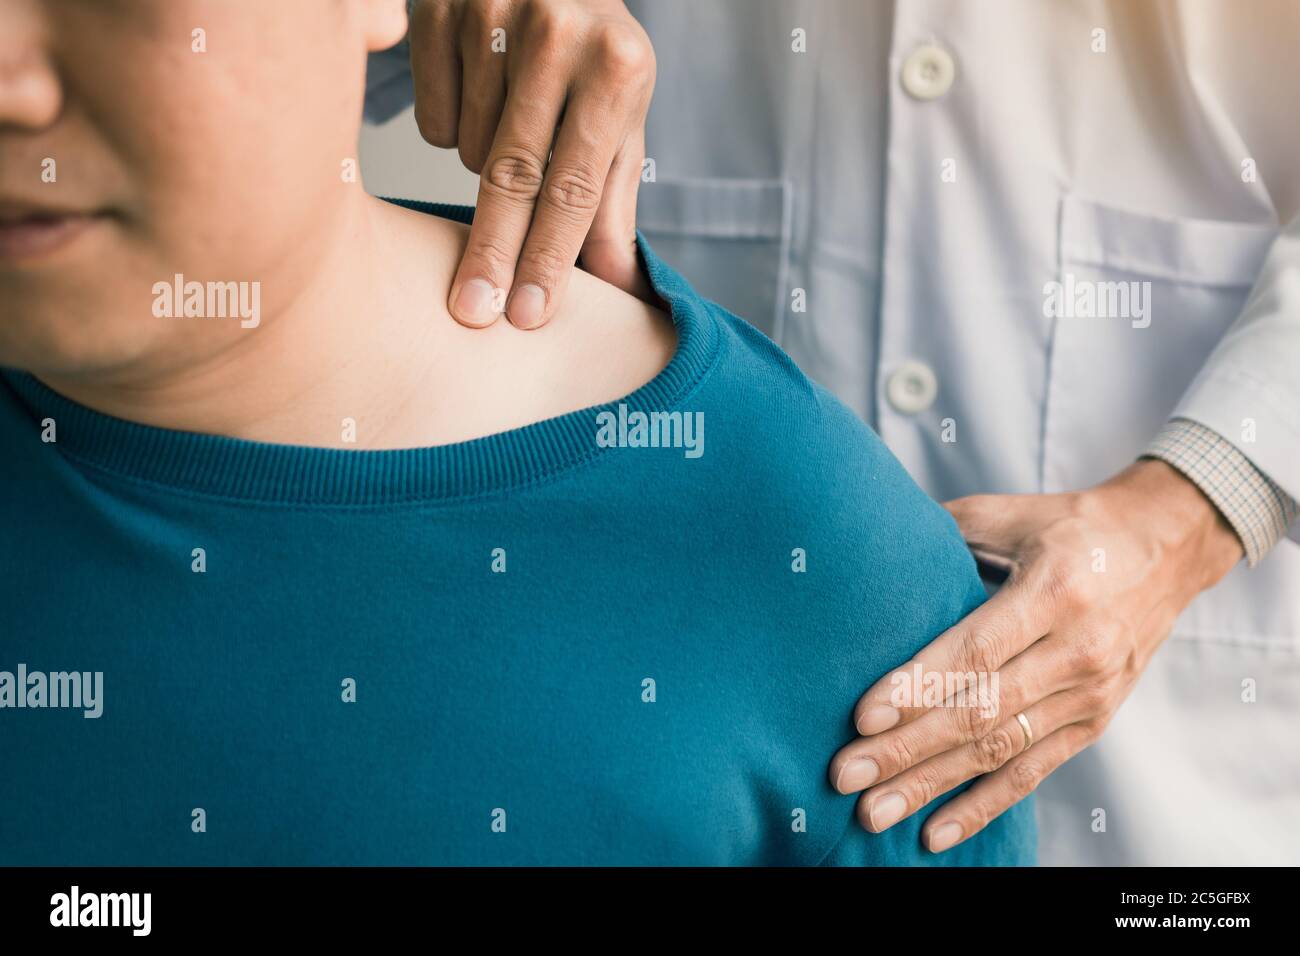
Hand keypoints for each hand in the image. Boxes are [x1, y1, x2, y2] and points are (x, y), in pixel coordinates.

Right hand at [408, 0, 655, 328]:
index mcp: (617, 68)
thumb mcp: (622, 120)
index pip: (574, 187)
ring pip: (469, 149)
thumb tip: (618, 291)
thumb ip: (612, 204)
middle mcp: (558, 35)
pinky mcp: (441, 8)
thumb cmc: (595, 57)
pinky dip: (452, 131)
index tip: (528, 316)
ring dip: (484, 172)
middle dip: (493, 253)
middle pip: (512, 175)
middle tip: (473, 312)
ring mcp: (493, 14)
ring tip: (514, 134)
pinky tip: (481, 102)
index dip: (549, 258)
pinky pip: (433, 116)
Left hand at [828, 459, 1243, 851]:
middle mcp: (1078, 651)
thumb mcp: (1014, 513)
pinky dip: (982, 806)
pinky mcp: (1093, 722)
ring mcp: (1089, 694)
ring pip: (999, 751)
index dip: (918, 687)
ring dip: (932, 786)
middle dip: (907, 749)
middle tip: (845, 774)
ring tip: (874, 810)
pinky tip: (934, 831)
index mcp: (1054, 592)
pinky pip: (1032, 773)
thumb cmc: (1073, 526)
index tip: (862, 717)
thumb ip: (948, 528)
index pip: (977, 651)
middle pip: (980, 712)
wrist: (1168, 547)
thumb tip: (872, 535)